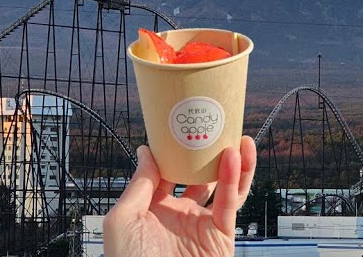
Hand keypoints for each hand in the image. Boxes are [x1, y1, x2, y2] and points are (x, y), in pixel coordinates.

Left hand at [104, 136, 255, 256]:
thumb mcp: (122, 220)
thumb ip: (138, 185)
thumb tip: (145, 152)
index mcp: (152, 209)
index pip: (167, 172)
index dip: (175, 149)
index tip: (181, 125)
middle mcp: (179, 214)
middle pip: (199, 176)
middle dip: (209, 154)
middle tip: (217, 127)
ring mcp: (201, 225)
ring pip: (223, 187)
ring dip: (234, 163)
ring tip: (239, 137)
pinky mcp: (221, 237)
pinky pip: (230, 204)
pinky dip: (235, 180)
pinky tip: (236, 158)